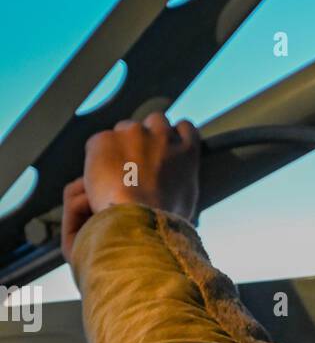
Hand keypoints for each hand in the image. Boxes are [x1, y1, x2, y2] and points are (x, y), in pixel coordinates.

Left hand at [62, 113, 200, 259]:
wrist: (137, 221)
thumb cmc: (163, 219)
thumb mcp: (187, 198)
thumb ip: (183, 176)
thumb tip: (179, 178)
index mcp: (186, 150)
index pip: (183, 127)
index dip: (172, 136)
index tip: (164, 148)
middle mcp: (161, 135)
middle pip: (155, 121)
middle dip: (147, 136)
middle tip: (138, 159)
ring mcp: (132, 134)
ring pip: (125, 129)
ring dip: (122, 143)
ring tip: (117, 172)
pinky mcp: (105, 139)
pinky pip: (99, 143)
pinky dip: (98, 156)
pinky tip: (101, 178)